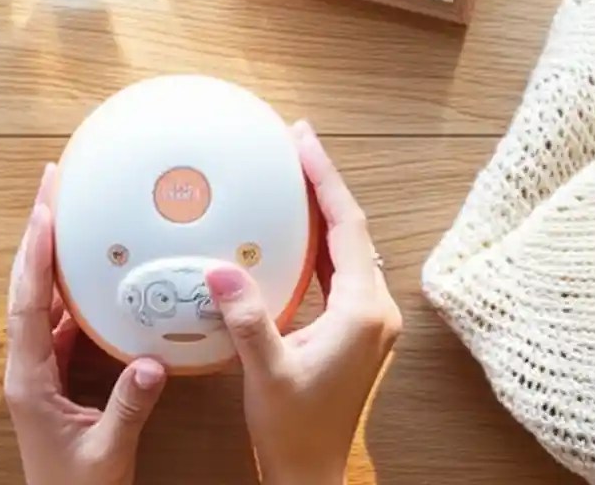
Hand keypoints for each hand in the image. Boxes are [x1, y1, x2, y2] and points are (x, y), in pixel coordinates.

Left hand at [4, 163, 169, 484]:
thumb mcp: (107, 452)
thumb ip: (129, 407)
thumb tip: (152, 361)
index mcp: (28, 379)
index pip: (27, 303)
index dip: (36, 255)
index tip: (46, 210)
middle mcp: (27, 366)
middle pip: (28, 287)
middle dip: (40, 234)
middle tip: (55, 185)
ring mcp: (40, 369)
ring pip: (44, 300)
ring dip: (57, 257)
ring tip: (74, 211)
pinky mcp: (57, 376)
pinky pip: (64, 322)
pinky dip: (77, 291)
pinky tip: (99, 271)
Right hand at [205, 120, 402, 484]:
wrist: (311, 471)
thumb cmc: (295, 430)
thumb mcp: (266, 371)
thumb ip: (246, 319)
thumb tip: (220, 271)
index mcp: (362, 313)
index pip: (347, 228)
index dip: (325, 179)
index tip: (302, 142)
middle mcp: (374, 311)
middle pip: (352, 229)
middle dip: (324, 184)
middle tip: (295, 145)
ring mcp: (368, 321)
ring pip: (348, 248)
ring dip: (322, 211)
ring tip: (293, 176)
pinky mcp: (355, 330)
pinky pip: (339, 271)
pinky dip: (318, 243)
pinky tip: (294, 232)